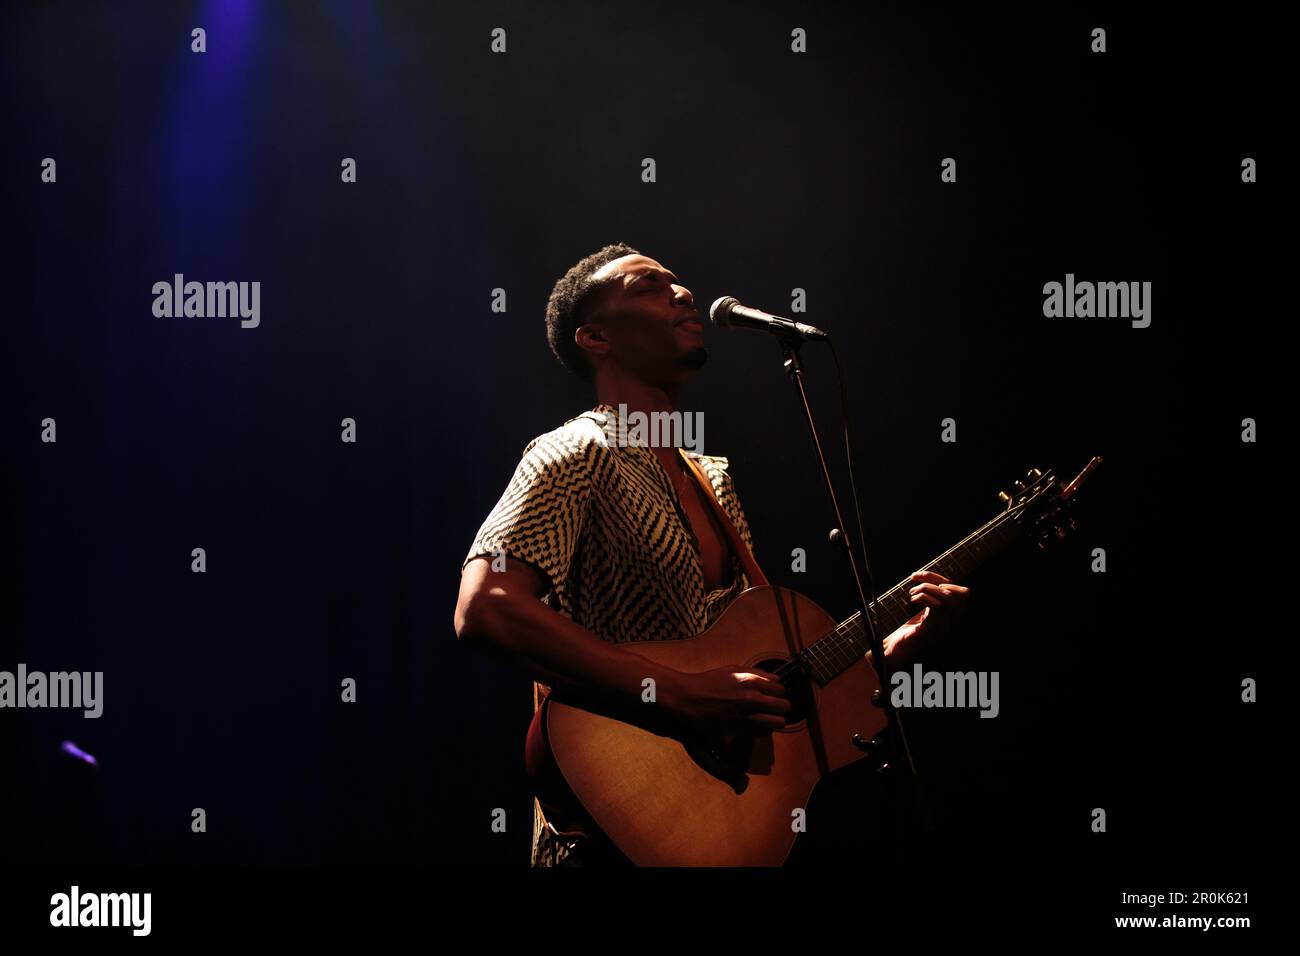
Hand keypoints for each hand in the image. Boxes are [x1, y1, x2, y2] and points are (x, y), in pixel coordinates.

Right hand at [661, 666, 790, 734]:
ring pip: (779, 722)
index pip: (781, 689)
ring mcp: (748, 716)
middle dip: (780, 707)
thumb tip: (776, 680)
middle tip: (773, 708)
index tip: (772, 695)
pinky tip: (756, 724)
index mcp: (752, 681)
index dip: (778, 693)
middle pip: (784, 706)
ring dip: (775, 720)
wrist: (689, 698)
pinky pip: (765, 733)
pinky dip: (764, 729)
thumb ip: (757, 674)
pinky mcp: (741, 730)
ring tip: (767, 718)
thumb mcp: (733, 669)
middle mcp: (753, 698)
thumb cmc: (710, 682)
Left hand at [881, 570, 970, 659]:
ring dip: (928, 588)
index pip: (962, 592)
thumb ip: (932, 598)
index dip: (943, 579)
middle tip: (916, 580)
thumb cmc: (907, 631)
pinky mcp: (932, 630)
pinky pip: (937, 606)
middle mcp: (953, 623)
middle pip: (961, 593)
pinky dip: (923, 597)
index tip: (923, 577)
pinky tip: (912, 600)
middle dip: (936, 579)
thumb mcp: (924, 612)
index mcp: (953, 617)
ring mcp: (945, 627)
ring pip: (949, 598)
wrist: (896, 652)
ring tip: (912, 592)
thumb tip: (928, 577)